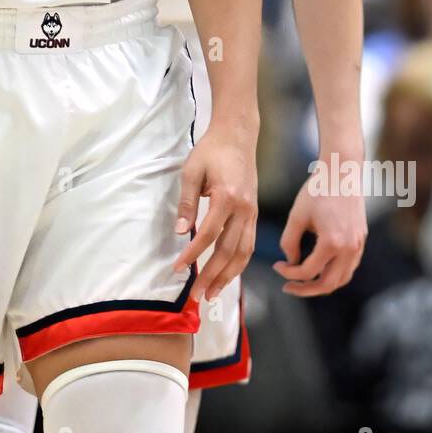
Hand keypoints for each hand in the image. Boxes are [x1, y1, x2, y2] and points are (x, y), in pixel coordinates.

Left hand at [172, 123, 257, 301]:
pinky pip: (248, 245)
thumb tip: (181, 233)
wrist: (237, 136)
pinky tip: (228, 275)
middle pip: (228, 251)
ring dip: (228, 276)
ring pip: (243, 253)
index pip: (208, 235)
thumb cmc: (212, 151)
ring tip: (213, 293)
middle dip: (212, 276)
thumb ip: (187, 203)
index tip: (178, 268)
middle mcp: (244, 209)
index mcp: (227, 197)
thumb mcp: (192, 172)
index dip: (193, 254)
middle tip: (197, 296)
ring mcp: (252, 213)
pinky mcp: (254, 214)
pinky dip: (239, 263)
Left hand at [273, 159, 366, 296]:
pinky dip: (334, 274)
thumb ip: (289, 242)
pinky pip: (349, 268)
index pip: (308, 272)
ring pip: (342, 279)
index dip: (289, 273)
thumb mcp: (296, 216)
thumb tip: (291, 262)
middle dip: (305, 289)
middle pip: (328, 284)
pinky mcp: (361, 240)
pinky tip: (318, 268)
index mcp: (332, 243)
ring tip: (303, 282)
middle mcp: (349, 248)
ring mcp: (358, 246)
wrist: (342, 171)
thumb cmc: (317, 190)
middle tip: (287, 287)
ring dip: (321, 284)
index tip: (276, 266)